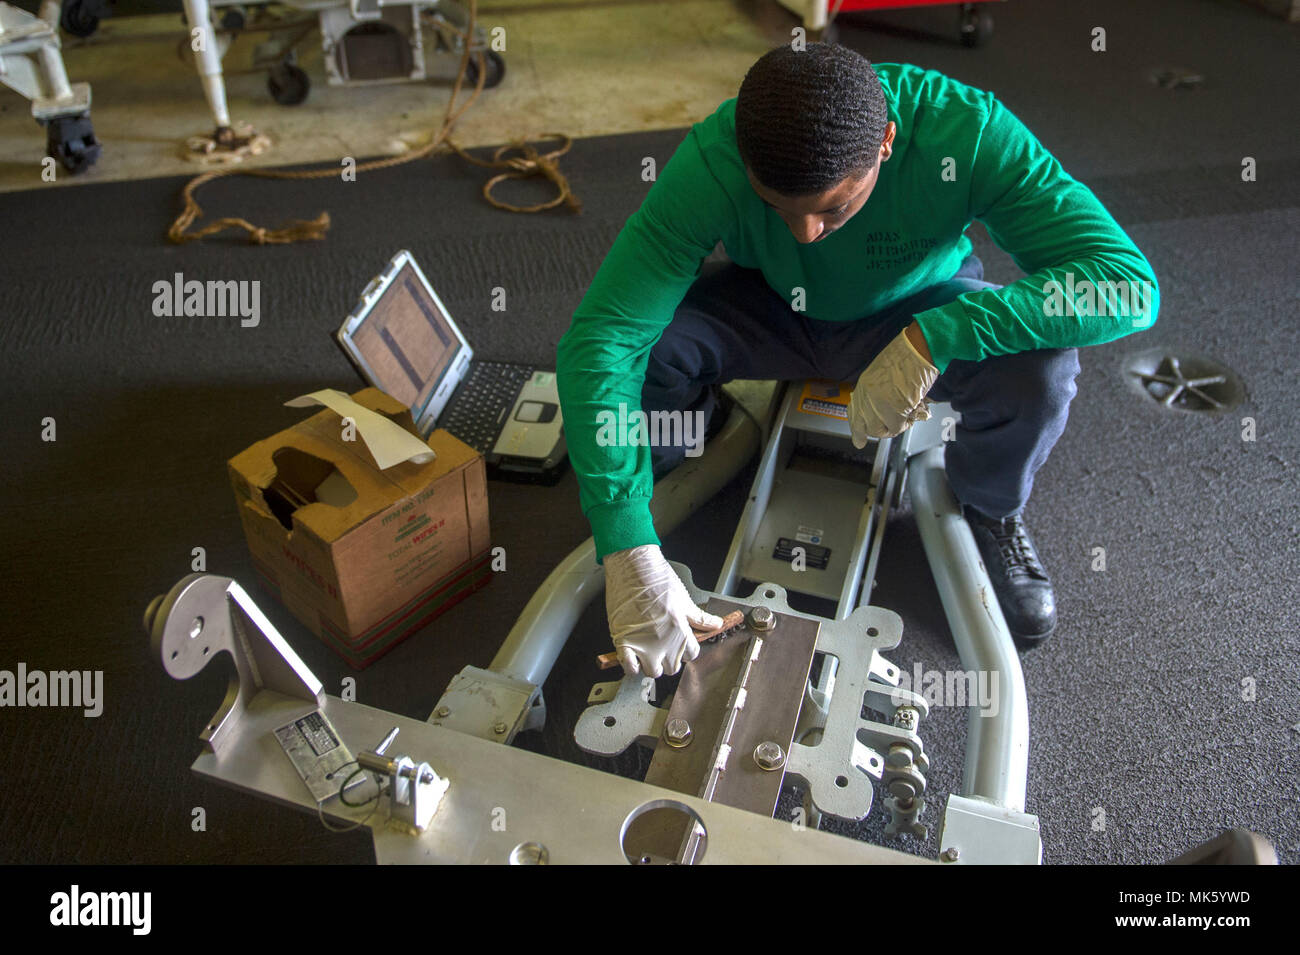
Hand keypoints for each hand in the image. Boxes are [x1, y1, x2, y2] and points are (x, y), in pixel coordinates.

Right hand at [604, 544, 723, 677]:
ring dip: (652, 665)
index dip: (687, 650)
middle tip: (665, 647)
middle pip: (673, 667)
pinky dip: (632, 667)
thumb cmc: (658, 579)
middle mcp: (663, 641)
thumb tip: (716, 625)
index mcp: (680, 631)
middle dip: (670, 660)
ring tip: (649, 652)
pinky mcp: (623, 640)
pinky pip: (629, 667)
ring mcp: (643, 643)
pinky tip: (633, 658)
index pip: (691, 655)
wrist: (633, 567)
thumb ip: (700, 618)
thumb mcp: (684, 599)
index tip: (682, 644)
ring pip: (652, 671)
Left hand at [848, 324, 938, 445]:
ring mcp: (879, 403)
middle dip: (881, 431)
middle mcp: (867, 396)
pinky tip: (911, 414)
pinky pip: (896, 427)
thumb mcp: (883, 374)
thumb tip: (879, 411)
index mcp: (864, 385)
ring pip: (881, 430)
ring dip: (894, 428)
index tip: (859, 441)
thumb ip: (877, 392)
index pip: (855, 414)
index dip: (857, 430)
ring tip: (905, 417)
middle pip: (868, 426)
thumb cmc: (906, 357)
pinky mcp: (894, 409)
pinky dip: (905, 424)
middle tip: (895, 426)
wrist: (917, 349)